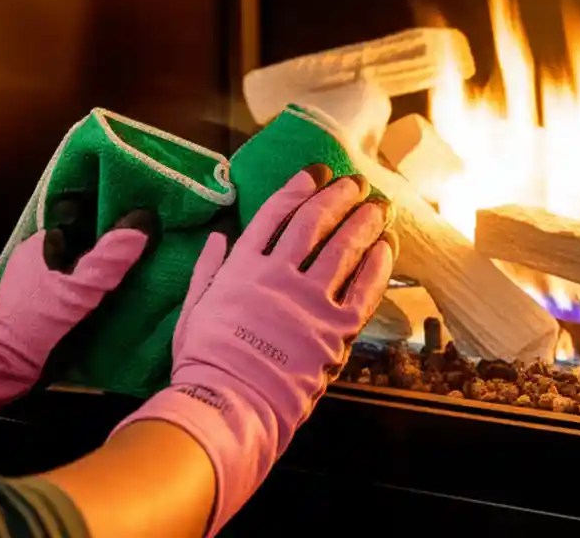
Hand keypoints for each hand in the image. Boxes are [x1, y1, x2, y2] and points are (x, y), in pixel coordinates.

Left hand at [0, 207, 153, 444]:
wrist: (4, 365)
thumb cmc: (37, 321)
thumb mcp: (78, 290)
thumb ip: (108, 260)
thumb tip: (143, 224)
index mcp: (42, 243)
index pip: (82, 219)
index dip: (111, 218)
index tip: (141, 223)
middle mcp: (39, 256)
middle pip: (84, 242)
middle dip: (111, 244)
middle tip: (149, 246)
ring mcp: (40, 280)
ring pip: (81, 264)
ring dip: (105, 266)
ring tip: (142, 266)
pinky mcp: (45, 302)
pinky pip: (77, 284)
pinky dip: (96, 286)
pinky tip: (119, 293)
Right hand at [112, 165, 394, 536]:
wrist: (227, 407)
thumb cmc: (204, 364)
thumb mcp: (192, 311)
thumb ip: (207, 271)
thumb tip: (218, 237)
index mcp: (240, 269)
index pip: (273, 216)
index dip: (297, 189)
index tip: (316, 172)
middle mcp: (277, 277)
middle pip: (314, 224)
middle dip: (338, 198)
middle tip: (355, 183)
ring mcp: (308, 302)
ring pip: (343, 249)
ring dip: (364, 222)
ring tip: (379, 206)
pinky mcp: (334, 330)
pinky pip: (363, 290)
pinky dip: (378, 264)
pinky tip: (387, 246)